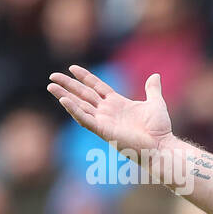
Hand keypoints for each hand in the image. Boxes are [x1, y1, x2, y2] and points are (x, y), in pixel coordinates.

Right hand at [47, 65, 173, 156]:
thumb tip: (155, 75)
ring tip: (51, 86)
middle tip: (52, 76)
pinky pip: (85, 119)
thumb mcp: (156, 104)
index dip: (85, 77)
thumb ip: (152, 90)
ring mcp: (104, 121)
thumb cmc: (160, 129)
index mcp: (117, 103)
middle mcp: (108, 111)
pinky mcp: (103, 131)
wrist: (162, 146)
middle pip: (84, 94)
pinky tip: (64, 101)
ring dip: (64, 96)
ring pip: (80, 106)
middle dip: (68, 85)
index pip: (96, 87)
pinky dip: (74, 110)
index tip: (72, 67)